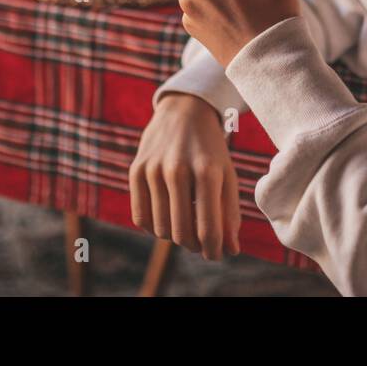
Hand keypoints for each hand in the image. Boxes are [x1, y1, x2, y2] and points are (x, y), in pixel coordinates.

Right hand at [130, 93, 240, 258]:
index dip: (213, 250)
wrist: (184, 111)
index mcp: (207, 171)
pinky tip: (166, 218)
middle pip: (182, 233)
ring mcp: (153, 169)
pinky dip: (154, 227)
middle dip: (194, 245)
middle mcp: (177, 169)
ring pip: (160, 229)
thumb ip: (230, 214)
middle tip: (201, 241)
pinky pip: (140, 217)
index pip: (208, 228)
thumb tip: (231, 251)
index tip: (216, 254)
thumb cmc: (211, 150)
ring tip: (186, 223)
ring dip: (175, 236)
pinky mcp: (136, 170)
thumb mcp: (227, 176)